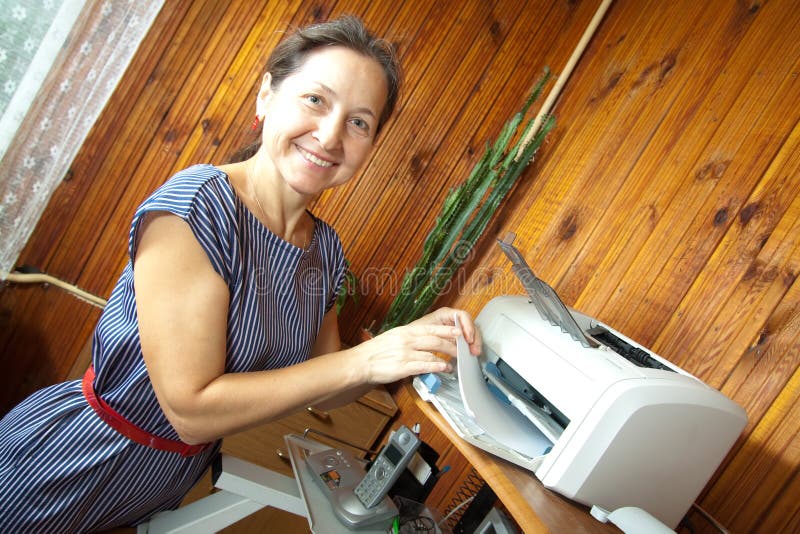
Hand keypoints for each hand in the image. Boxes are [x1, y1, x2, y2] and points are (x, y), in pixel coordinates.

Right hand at [354, 307, 481, 384]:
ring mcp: (405, 354)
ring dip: (447, 357)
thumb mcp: (394, 337)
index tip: (459, 332)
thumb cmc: (377, 351)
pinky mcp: (403, 367)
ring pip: (433, 353)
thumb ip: (411, 337)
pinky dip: (437, 367)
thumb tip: (427, 339)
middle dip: (452, 345)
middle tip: (462, 349)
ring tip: (455, 362)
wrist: (361, 362)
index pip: (431, 328)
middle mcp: (407, 340)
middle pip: (436, 340)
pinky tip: (444, 368)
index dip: (447, 330)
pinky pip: (424, 366)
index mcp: (406, 331)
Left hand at [409, 307, 481, 357]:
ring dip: (474, 343)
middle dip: (474, 337)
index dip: (468, 326)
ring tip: (474, 353)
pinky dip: (470, 346)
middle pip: (469, 325)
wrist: (407, 341)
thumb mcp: (426, 333)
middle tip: (474, 349)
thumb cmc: (414, 334)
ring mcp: (454, 328)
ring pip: (470, 332)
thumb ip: (440, 336)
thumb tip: (455, 341)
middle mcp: (451, 319)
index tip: (468, 338)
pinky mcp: (455, 337)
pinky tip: (470, 353)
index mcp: (445, 314)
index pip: (462, 316)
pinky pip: (466, 340)